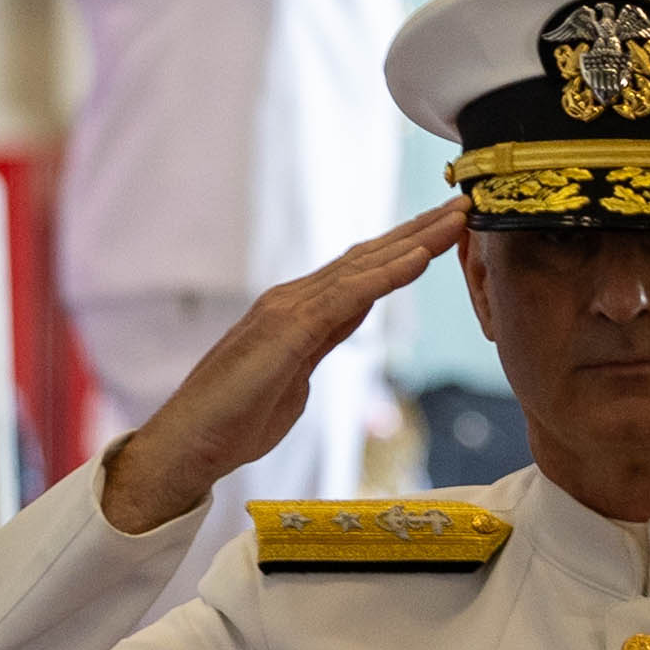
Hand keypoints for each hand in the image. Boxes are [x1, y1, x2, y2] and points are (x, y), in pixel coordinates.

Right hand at [100, 206, 465, 534]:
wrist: (185, 445)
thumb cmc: (232, 421)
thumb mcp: (294, 381)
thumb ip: (317, 348)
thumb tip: (337, 333)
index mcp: (298, 313)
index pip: (362, 273)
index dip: (405, 250)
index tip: (444, 232)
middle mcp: (294, 300)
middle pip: (368, 257)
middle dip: (419, 231)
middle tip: (465, 203)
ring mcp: (288, 310)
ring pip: (364, 266)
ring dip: (415, 240)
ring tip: (456, 217)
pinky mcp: (286, 331)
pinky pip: (347, 297)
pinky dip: (386, 275)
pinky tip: (420, 258)